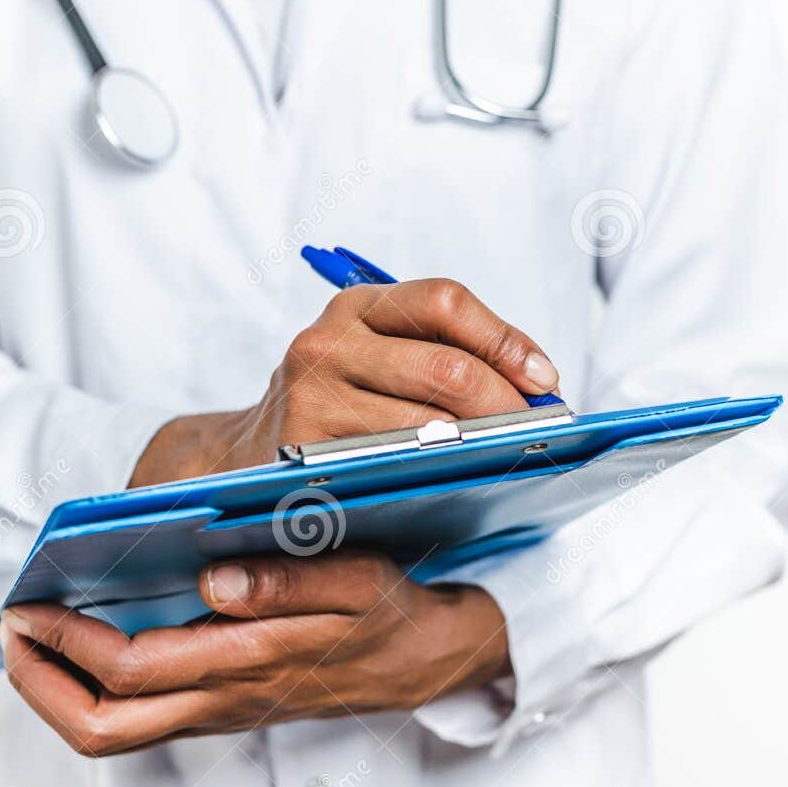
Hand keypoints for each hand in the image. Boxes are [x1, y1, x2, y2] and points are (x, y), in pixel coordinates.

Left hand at [0, 551, 510, 756]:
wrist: (425, 663)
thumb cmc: (389, 613)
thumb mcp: (359, 582)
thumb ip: (293, 578)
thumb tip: (216, 578)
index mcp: (246, 663)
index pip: (129, 669)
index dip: (66, 641)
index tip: (31, 598)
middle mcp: (222, 700)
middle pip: (101, 729)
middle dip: (40, 683)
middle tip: (16, 626)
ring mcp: (218, 711)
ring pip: (114, 734)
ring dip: (60, 690)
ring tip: (37, 636)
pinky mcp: (222, 707)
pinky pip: (139, 718)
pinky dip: (95, 686)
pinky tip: (89, 638)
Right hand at [129, 278, 559, 484]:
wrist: (243, 459)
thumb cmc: (338, 412)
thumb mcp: (376, 361)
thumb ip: (443, 358)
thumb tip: (538, 387)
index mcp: (358, 306)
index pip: (445, 302)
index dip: (505, 339)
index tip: (544, 380)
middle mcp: (327, 340)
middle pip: (446, 367)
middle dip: (507, 406)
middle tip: (536, 437)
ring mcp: (310, 394)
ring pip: (427, 424)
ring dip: (482, 448)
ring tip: (511, 462)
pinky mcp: (304, 448)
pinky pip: (393, 464)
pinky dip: (437, 476)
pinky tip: (460, 485)